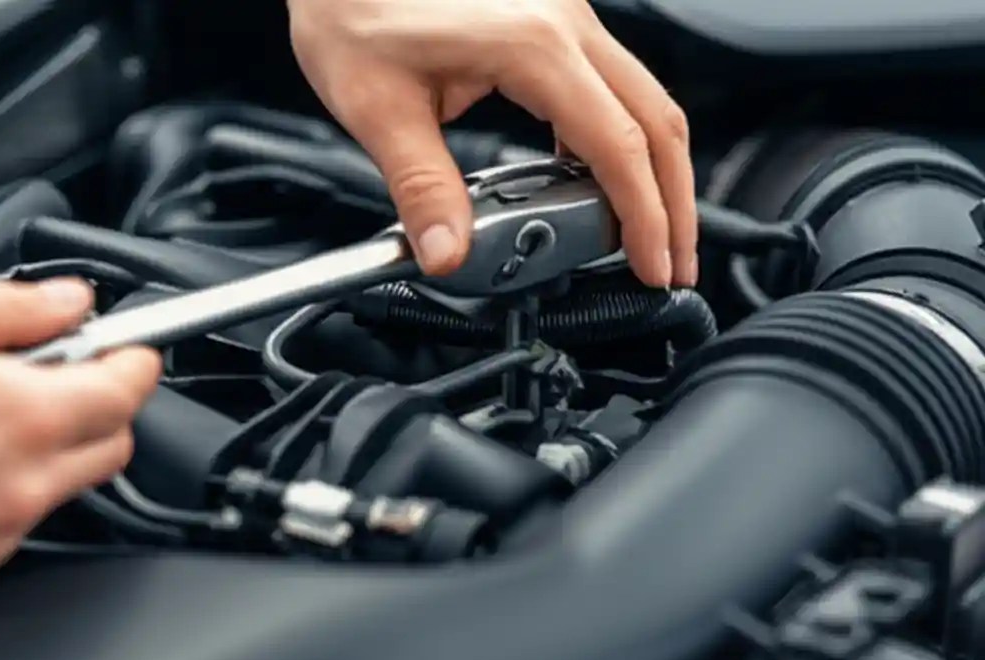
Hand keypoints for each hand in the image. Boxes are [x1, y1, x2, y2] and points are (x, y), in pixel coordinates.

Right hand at [0, 277, 160, 616]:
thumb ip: (7, 307)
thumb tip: (68, 300)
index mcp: (19, 415)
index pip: (128, 388)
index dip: (136, 358)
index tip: (129, 346)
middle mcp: (19, 484)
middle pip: (113, 443)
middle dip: (101, 403)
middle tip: (56, 372)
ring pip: (67, 484)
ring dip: (55, 446)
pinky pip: (18, 518)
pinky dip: (9, 485)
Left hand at [288, 0, 696, 286]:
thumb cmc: (353, 5)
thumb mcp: (377, 107)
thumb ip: (422, 188)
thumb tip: (449, 253)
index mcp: (532, 44)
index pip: (618, 147)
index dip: (644, 217)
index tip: (651, 266)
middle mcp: (564, 21)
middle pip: (657, 121)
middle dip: (674, 203)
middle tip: (671, 264)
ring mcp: (564, 15)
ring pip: (644, 99)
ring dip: (656, 170)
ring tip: (646, 232)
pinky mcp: (550, 17)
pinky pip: (610, 83)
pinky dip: (620, 137)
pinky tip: (597, 178)